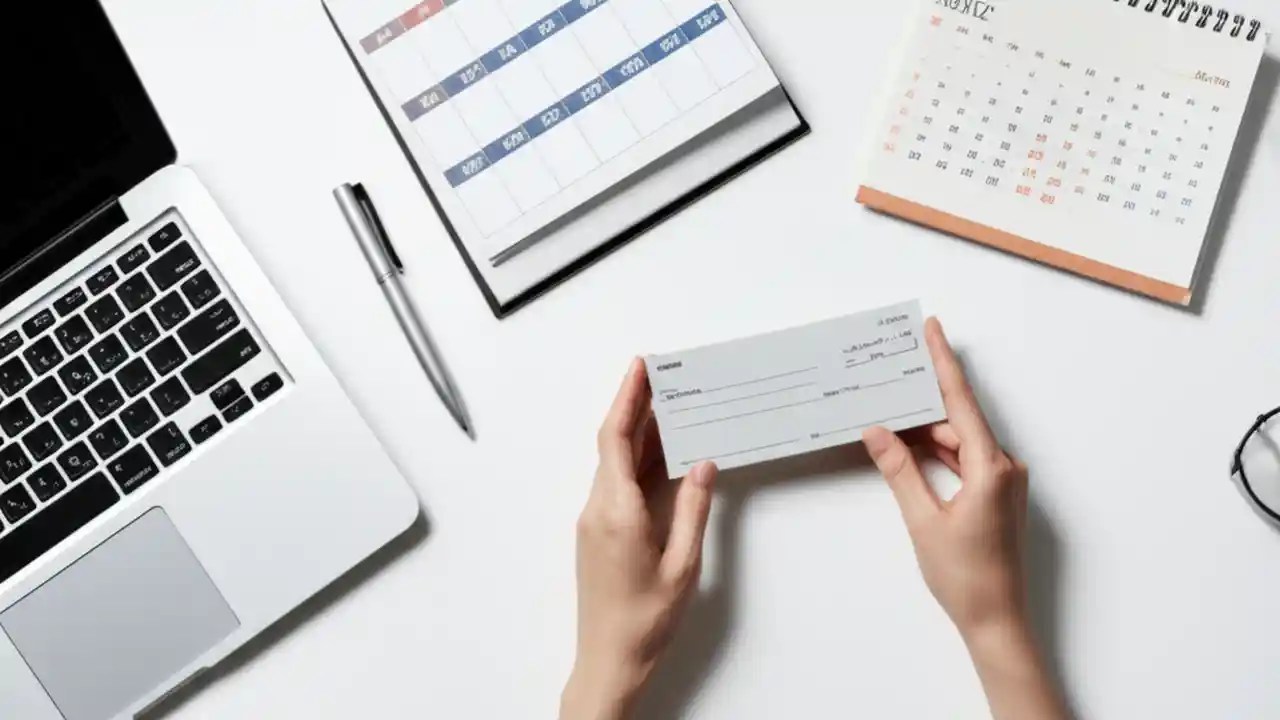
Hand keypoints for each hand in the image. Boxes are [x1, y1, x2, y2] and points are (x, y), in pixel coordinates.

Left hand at [562, 359, 718, 719]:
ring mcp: (595, 521)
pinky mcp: (599, 533)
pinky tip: (662, 455)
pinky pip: (617, 483)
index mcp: (617, 512)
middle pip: (613, 444)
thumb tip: (702, 464)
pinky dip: (638, 461)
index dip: (626, 398)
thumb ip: (693, 510)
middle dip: (636, 406)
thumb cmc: (645, 621)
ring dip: (639, 433)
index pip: (615, 439)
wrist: (608, 660)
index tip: (641, 367)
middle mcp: (598, 509)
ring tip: (670, 406)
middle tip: (663, 374)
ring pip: (615, 463)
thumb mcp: (683, 566)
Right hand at [863, 318, 1068, 719]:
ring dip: (927, 431)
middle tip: (892, 373)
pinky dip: (938, 452)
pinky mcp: (996, 496)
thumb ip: (899, 470)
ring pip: (960, 441)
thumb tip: (878, 431)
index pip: (961, 403)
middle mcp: (1004, 468)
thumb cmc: (965, 578)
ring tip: (890, 414)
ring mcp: (1002, 482)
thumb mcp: (923, 520)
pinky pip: (965, 460)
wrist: (996, 621)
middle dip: (923, 399)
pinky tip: (910, 448)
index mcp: (991, 468)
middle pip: (958, 420)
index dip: (944, 363)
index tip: (934, 330)